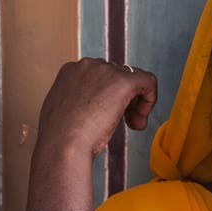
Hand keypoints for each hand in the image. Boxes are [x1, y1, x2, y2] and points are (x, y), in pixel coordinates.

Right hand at [37, 58, 157, 157]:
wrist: (62, 146)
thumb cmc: (61, 140)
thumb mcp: (65, 114)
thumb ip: (79, 104)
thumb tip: (94, 108)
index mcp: (71, 71)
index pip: (102, 77)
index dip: (111, 98)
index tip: (109, 118)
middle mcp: (87, 65)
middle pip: (119, 76)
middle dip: (126, 100)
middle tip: (126, 123)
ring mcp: (104, 71)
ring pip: (134, 79)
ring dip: (137, 104)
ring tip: (133, 125)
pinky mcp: (123, 82)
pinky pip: (148, 81)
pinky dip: (150, 100)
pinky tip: (140, 120)